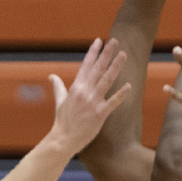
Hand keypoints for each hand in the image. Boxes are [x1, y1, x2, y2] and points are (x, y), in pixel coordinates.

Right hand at [46, 38, 130, 153]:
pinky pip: (113, 102)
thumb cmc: (62, 121)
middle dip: (106, 54)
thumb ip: (58, 87)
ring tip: (123, 54)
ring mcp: (93, 102)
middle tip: (115, 41)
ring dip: (115, 66)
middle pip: (98, 68)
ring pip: (107, 80)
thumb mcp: (59, 101)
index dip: (93, 52)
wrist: (64, 139)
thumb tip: (52, 76)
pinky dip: (121, 94)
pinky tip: (129, 85)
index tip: (99, 41)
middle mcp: (84, 91)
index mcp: (75, 87)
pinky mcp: (100, 113)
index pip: (86, 65)